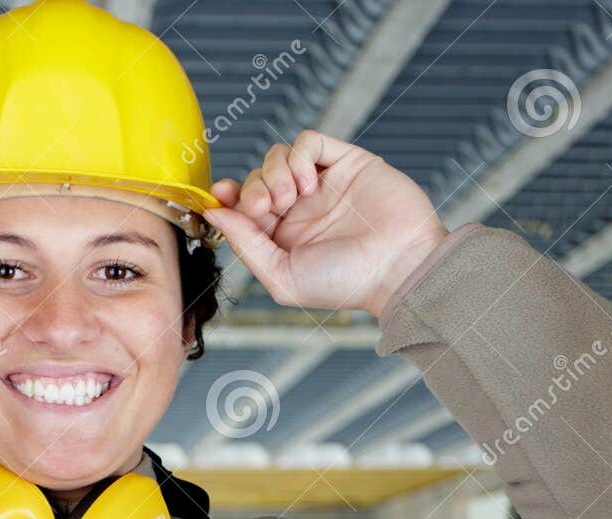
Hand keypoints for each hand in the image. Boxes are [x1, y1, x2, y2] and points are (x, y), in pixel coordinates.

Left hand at [202, 130, 447, 317]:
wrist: (398, 268)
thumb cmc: (345, 283)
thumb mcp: (282, 275)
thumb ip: (246, 244)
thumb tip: (213, 213)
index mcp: (282, 236)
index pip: (244, 204)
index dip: (229, 196)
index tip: (222, 195)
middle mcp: (301, 208)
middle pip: (257, 176)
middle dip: (253, 188)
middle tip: (268, 208)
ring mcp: (323, 183)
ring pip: (278, 155)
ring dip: (275, 172)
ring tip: (292, 198)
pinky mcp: (346, 162)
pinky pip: (309, 141)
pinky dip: (300, 156)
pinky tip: (310, 183)